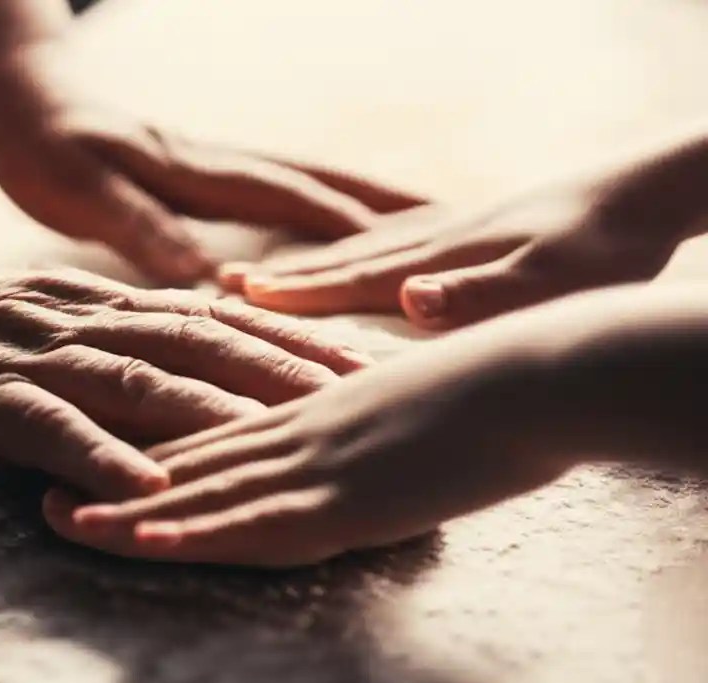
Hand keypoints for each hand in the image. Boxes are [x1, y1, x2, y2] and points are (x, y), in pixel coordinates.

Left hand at [0, 105, 422, 284]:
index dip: (359, 235)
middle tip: (470, 232)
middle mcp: (226, 166)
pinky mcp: (209, 171)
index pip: (296, 206)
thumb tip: (205, 277)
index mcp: (202, 175)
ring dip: (377, 200)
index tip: (423, 257)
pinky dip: (332, 203)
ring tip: (439, 222)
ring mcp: (223, 165)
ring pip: (315, 182)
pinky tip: (348, 226)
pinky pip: (286, 188)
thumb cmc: (46, 149)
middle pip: (327, 186)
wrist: (22, 95)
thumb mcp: (84, 195)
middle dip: (397, 210)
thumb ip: (142, 231)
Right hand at [0, 256, 370, 500]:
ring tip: (283, 434)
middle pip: (199, 342)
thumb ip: (114, 337)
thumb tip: (185, 364)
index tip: (360, 356)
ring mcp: (36, 358)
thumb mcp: (50, 320)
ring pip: (139, 378)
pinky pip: (50, 425)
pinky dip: (100, 453)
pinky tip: (146, 481)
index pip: (214, 317)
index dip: (289, 336)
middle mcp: (84, 324)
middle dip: (282, 367)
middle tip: (360, 391)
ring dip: (213, 408)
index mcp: (103, 307)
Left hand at [42, 318, 573, 565]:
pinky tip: (145, 536)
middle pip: (185, 460)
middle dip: (110, 480)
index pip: (206, 426)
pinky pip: (256, 520)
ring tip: (57, 522)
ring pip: (203, 492)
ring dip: (129, 513)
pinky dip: (198, 529)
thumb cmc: (489, 384)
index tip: (82, 447)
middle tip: (35, 487)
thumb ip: (357, 414)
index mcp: (304, 407)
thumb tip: (336, 425)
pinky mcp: (347, 494)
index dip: (141, 445)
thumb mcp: (402, 398)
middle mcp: (294, 432)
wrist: (542, 372)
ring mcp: (314, 463)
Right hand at [220, 178, 681, 329]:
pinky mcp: (472, 236)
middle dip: (283, 280)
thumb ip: (476, 296)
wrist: (649, 192)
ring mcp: (449, 238)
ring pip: (363, 254)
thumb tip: (407, 300)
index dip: (290, 295)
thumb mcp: (549, 282)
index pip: (346, 281)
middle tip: (223, 284)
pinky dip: (359, 257)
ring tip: (269, 275)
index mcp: (435, 263)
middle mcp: (430, 247)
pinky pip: (395, 249)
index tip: (232, 297)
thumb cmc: (605, 250)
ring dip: (313, 267)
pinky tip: (362, 261)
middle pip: (340, 264)